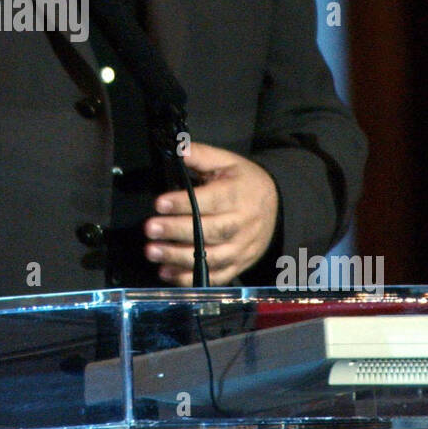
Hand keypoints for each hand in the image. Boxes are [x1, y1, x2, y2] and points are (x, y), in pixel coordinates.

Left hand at [144, 142, 278, 286]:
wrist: (277, 206)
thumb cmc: (244, 182)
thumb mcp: (227, 162)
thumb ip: (202, 155)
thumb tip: (178, 149)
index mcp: (238, 195)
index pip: (210, 201)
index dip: (184, 203)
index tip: (159, 204)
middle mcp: (242, 223)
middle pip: (210, 231)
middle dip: (177, 231)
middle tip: (150, 229)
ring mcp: (241, 248)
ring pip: (211, 258)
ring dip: (179, 258)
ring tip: (152, 252)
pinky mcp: (238, 265)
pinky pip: (215, 277)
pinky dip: (190, 279)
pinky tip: (166, 273)